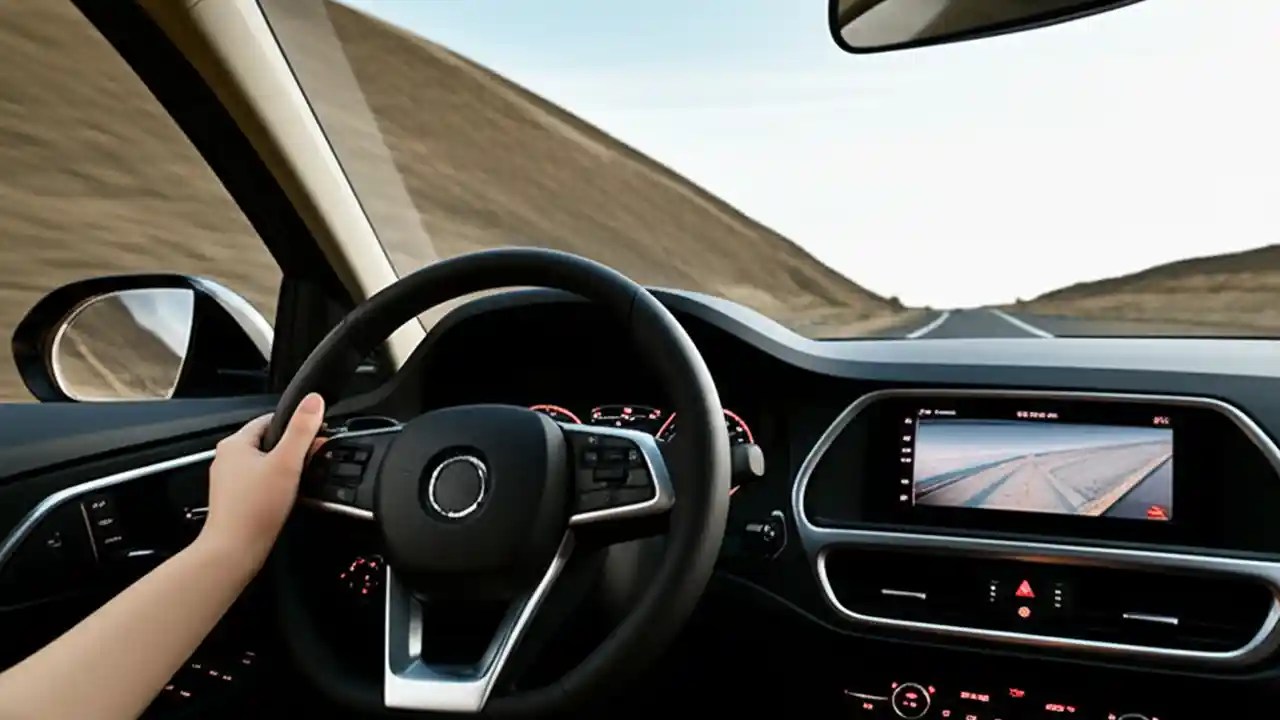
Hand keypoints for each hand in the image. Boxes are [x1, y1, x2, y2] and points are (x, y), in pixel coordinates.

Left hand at [199, 393, 325, 565]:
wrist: (234, 551)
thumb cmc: (255, 509)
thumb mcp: (286, 462)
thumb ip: (302, 430)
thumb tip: (314, 400)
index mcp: (235, 443)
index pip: (272, 420)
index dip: (296, 427)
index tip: (314, 439)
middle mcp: (227, 459)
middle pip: (269, 443)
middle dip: (291, 452)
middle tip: (308, 466)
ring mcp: (228, 480)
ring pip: (264, 464)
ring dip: (283, 471)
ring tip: (296, 485)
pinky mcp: (233, 499)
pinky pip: (259, 484)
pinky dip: (274, 488)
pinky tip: (284, 500)